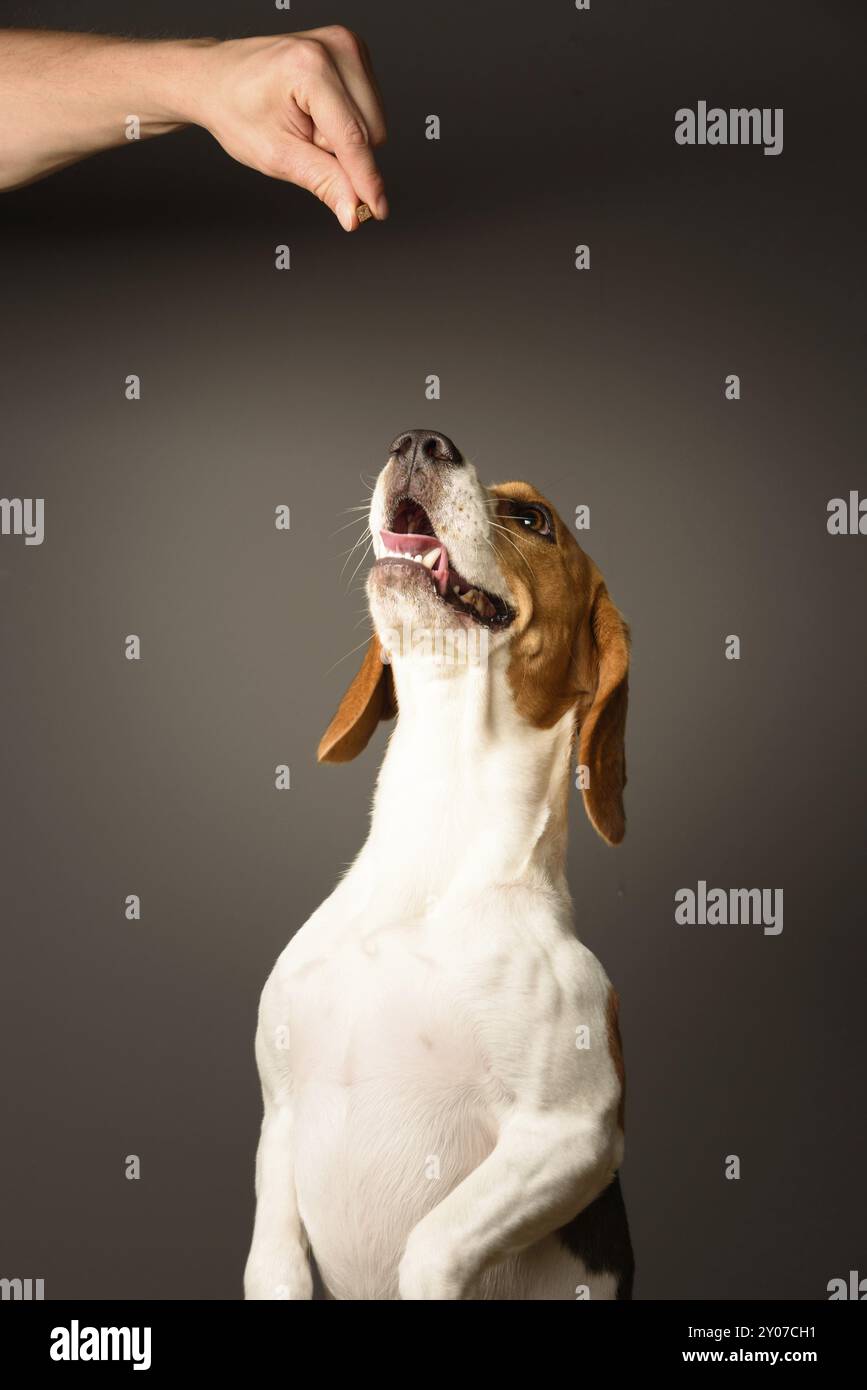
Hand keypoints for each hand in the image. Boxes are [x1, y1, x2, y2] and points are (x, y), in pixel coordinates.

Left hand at [194, 28, 386, 230]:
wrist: (218, 79)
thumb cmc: (237, 111)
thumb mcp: (275, 155)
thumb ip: (322, 182)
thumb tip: (355, 212)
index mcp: (310, 67)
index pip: (352, 137)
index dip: (367, 181)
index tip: (378, 213)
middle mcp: (335, 47)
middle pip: (371, 133)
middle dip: (342, 154)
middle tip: (301, 139)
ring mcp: (347, 44)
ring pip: (375, 124)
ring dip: (344, 139)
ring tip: (306, 122)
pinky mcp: (353, 51)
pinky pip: (370, 110)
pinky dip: (347, 122)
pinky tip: (318, 111)